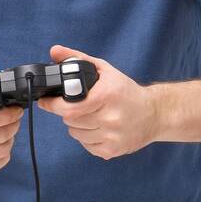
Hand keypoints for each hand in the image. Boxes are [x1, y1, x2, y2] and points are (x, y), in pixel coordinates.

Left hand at [36, 45, 160, 159]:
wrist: (155, 114)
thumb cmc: (126, 91)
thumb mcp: (104, 70)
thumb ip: (76, 58)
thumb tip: (54, 51)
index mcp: (107, 95)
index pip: (69, 107)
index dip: (53, 105)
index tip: (45, 101)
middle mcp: (111, 117)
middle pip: (70, 120)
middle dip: (67, 113)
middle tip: (75, 106)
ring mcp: (112, 136)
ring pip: (75, 133)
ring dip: (76, 125)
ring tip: (90, 116)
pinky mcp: (113, 150)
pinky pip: (86, 145)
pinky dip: (86, 137)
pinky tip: (97, 128)